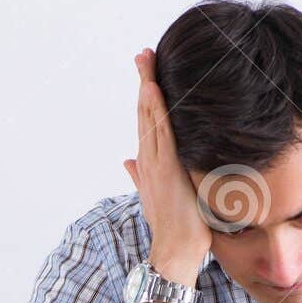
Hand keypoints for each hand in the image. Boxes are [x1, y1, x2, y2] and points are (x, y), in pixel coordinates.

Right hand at [124, 47, 209, 274]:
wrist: (175, 249)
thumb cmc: (170, 228)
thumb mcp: (156, 197)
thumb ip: (140, 176)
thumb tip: (126, 161)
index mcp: (148, 163)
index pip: (145, 122)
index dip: (145, 96)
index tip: (146, 72)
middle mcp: (148, 158)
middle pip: (144, 112)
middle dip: (144, 81)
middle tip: (143, 53)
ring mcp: (155, 162)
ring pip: (149, 116)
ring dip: (147, 86)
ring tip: (146, 59)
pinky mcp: (164, 167)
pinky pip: (159, 131)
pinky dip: (156, 108)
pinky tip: (153, 87)